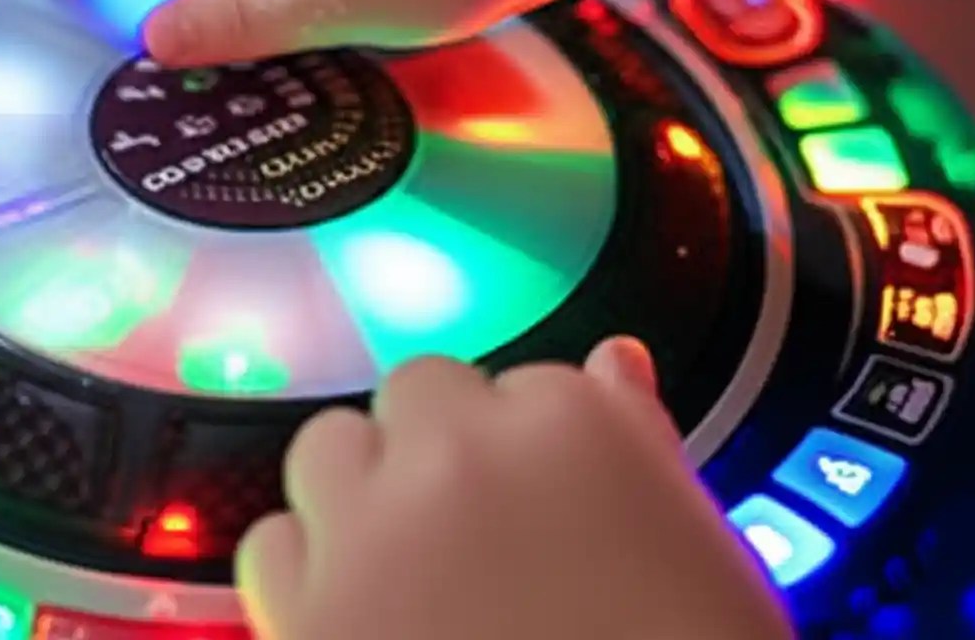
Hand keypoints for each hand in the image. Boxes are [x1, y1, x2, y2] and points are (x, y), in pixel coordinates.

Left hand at [235, 338, 794, 639]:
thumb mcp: (700, 555)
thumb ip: (639, 440)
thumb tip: (614, 364)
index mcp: (576, 427)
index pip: (526, 381)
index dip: (532, 444)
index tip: (539, 491)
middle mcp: (464, 455)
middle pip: (418, 392)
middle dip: (439, 446)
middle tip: (474, 527)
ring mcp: (377, 527)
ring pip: (329, 445)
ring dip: (360, 487)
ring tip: (407, 559)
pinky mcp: (308, 608)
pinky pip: (274, 541)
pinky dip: (308, 566)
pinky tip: (360, 609)